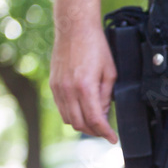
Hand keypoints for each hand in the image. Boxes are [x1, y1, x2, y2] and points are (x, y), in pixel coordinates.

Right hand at [50, 23, 118, 143]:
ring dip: (83, 125)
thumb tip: (103, 114)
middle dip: (94, 132)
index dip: (105, 133)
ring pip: (68, 119)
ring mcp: (58, 88)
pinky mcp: (53, 84)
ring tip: (96, 122)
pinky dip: (73, 114)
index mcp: (85, 87)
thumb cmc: (96, 47)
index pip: (95, 120)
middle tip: (106, 132)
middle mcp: (68, 90)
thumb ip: (106, 96)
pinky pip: (61, 108)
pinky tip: (83, 111)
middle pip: (80, 124)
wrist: (74, 29)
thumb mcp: (110, 73)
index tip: (113, 139)